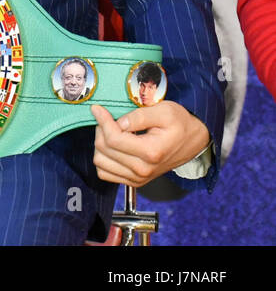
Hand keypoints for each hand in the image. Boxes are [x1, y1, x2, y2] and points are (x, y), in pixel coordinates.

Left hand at [91, 100, 209, 186]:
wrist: (192, 140)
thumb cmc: (180, 124)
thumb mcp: (164, 110)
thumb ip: (139, 116)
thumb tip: (118, 122)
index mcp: (151, 152)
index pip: (113, 139)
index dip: (102, 121)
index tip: (98, 109)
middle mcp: (143, 169)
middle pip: (104, 149)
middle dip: (101, 129)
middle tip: (108, 118)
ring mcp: (138, 178)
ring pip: (100, 162)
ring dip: (100, 144)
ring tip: (111, 132)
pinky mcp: (134, 181)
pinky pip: (105, 173)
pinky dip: (103, 158)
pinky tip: (112, 146)